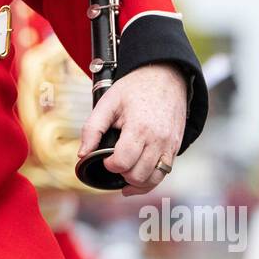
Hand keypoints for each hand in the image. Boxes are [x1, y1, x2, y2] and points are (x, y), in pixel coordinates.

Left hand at [78, 63, 187, 196]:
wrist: (166, 76)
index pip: (122, 162)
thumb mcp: (108, 102)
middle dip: (122, 174)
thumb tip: (82, 154)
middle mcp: (158, 139)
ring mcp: (170, 145)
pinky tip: (137, 180)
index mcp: (139, 128)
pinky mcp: (176, 146)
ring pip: (153, 179)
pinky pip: (164, 173)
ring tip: (124, 175)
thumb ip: (92, 128)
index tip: (105, 158)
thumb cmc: (135, 88)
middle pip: (138, 175)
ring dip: (136, 182)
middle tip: (114, 164)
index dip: (109, 165)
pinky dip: (150, 180)